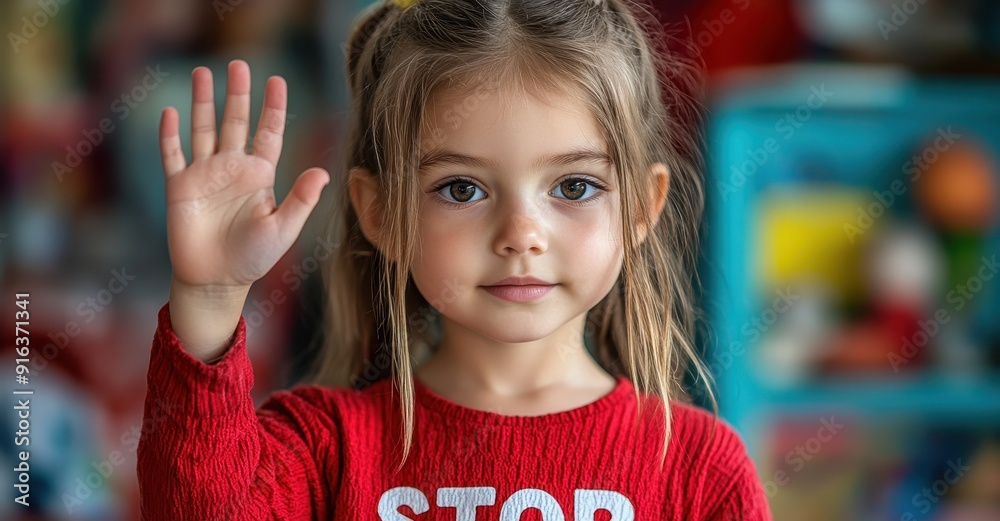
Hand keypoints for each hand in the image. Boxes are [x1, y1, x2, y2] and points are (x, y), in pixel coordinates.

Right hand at [160, 60, 329, 291]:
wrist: (216, 281)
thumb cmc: (254, 258)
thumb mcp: (283, 228)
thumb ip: (301, 199)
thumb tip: (323, 172)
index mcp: (260, 175)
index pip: (269, 133)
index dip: (273, 108)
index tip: (276, 80)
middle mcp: (232, 168)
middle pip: (235, 121)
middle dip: (238, 94)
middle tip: (240, 64)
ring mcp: (205, 175)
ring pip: (203, 129)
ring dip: (202, 101)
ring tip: (203, 72)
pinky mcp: (180, 187)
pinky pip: (173, 154)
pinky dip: (170, 134)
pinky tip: (171, 111)